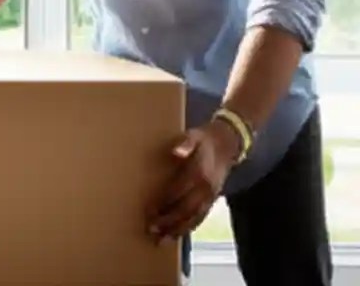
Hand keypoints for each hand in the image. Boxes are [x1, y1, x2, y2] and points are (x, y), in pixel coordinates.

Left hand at [148, 122, 240, 241]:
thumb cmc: (203, 139)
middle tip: (151, 230)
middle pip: (186, 209)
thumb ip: (184, 143)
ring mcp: (211, 195)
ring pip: (194, 217)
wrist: (227, 143)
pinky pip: (201, 217)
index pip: (178, 192)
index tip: (148, 211)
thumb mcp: (193, 135)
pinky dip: (189, 227)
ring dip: (178, 230)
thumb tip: (176, 152)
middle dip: (168, 221)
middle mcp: (206, 188)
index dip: (163, 203)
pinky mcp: (212, 199)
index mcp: (199, 173)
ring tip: (161, 240)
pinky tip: (177, 234)